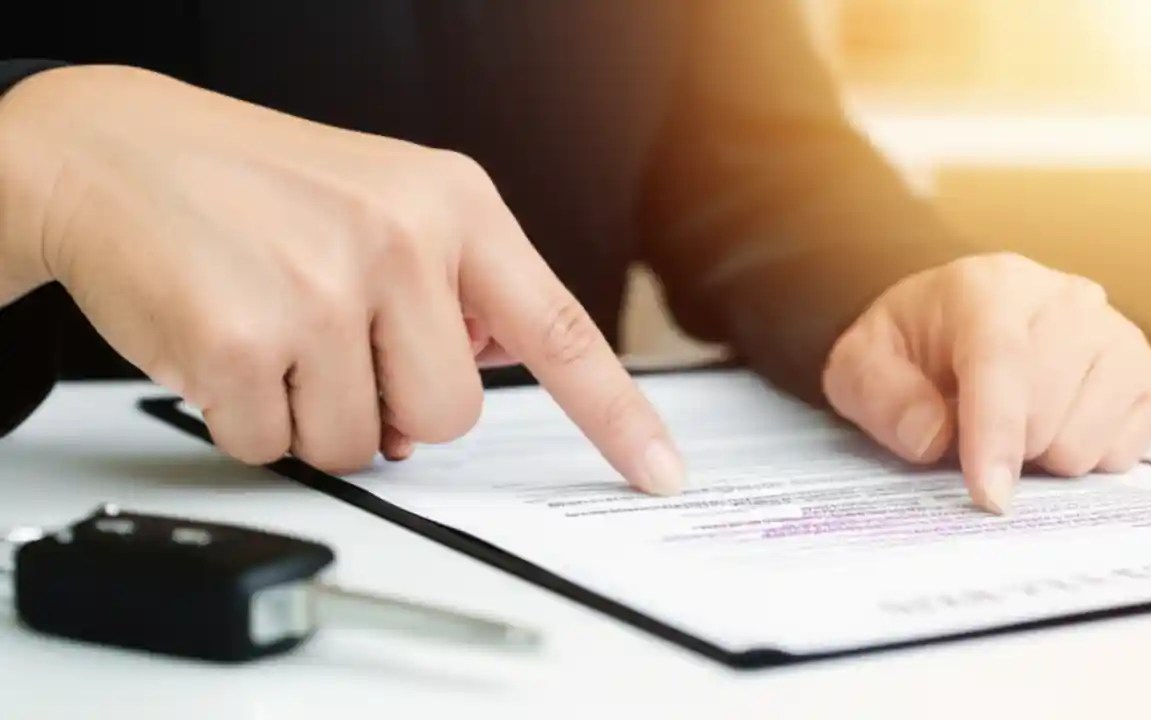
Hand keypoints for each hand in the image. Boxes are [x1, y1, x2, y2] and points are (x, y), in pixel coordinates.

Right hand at [0, 66, 683, 492]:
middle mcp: (401, 240)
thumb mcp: (383, 200)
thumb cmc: (256, 184)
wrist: (114, 150)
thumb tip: (475, 379)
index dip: (615, 414)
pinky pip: (275, 447)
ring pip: (361, 444)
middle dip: (391, 406)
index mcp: (454, 205)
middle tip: (332, 343)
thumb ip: (450, 288)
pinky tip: (225, 344)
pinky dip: (247, 418)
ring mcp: (322, 288)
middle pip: (451, 416)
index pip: (559, 330)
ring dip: (314, 414)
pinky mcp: (242, 337)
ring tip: (273, 334)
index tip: (659, 469)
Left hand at [822, 253, 1150, 513]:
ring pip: (1085, 442)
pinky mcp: (1148, 373)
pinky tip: (1054, 422)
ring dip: (1039, 457)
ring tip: (1014, 420)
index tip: (988, 496)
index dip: (993, 435)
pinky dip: (1082, 457)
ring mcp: (1117, 333)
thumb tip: (932, 438)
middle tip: (970, 427)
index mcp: (989, 287)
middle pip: (1044, 414)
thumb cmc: (909, 350)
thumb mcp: (860, 367)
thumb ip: (879, 397)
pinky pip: (1122, 454)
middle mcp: (1066, 298)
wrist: (953, 326)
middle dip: (1000, 449)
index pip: (1001, 361)